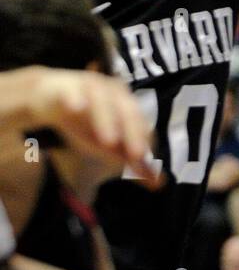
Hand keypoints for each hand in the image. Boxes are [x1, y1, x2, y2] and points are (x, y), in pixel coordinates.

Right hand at [28, 68, 158, 184]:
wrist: (48, 97)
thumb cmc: (82, 121)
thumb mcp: (105, 143)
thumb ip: (130, 161)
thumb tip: (158, 183)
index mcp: (126, 103)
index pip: (140, 123)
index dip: (144, 142)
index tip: (146, 164)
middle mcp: (112, 91)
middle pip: (127, 110)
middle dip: (133, 133)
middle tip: (137, 156)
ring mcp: (89, 86)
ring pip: (101, 100)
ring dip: (106, 119)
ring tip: (109, 142)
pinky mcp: (65, 87)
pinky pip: (70, 92)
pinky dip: (74, 99)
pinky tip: (76, 109)